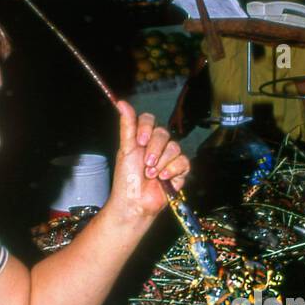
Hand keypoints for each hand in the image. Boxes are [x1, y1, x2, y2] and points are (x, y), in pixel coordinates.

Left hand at [108, 100, 189, 222]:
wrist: (135, 202)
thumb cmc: (126, 178)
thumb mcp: (126, 149)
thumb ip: (127, 125)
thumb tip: (121, 102)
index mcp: (143, 138)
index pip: (150, 120)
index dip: (147, 128)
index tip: (140, 142)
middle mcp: (156, 146)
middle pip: (163, 133)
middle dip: (154, 150)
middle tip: (146, 163)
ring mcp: (168, 158)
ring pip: (175, 148)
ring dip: (162, 163)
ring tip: (152, 175)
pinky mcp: (179, 171)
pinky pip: (184, 162)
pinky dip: (173, 171)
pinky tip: (164, 179)